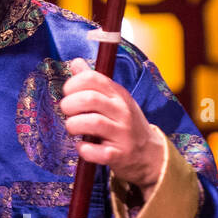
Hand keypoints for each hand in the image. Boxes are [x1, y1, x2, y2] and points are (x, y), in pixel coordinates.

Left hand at [59, 57, 163, 188]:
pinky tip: (82, 146)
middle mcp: (122, 111)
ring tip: (73, 128)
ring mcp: (122, 133)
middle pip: (90, 99)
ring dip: (73, 125)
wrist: (149, 153)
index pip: (92, 78)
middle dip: (69, 104)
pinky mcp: (119, 155)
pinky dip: (83, 149)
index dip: (72, 84)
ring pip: (92, 122)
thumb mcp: (114, 99)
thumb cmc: (124, 122)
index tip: (68, 94)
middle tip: (68, 112)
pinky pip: (96, 151)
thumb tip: (76, 62)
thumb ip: (94, 81)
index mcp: (118, 94)